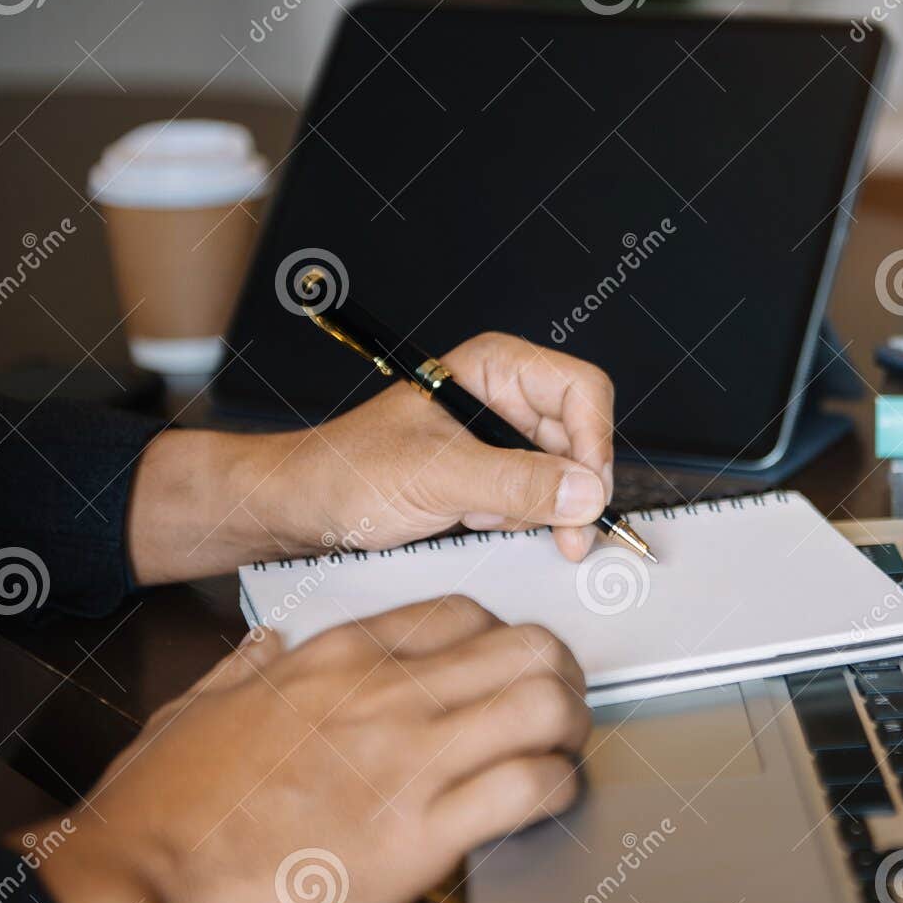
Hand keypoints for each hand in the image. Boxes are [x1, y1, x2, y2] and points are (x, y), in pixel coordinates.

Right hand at [32, 598, 589, 902]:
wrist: (139, 882)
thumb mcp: (199, 707)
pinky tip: (547, 800)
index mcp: (337, 660)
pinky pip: (529, 788)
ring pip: (543, 703)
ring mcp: (410, 759)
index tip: (504, 663)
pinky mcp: (422, 833)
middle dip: (558, 673)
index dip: (501, 635)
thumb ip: (248, 668)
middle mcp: (386, 695)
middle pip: (524, 646)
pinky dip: (556, 790)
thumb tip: (269, 646)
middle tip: (557, 703)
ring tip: (562, 747)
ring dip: (570, 725)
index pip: (461, 612)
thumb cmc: (160, 806)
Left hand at [300, 333, 616, 561]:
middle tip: (565, 536)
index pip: (581, 391)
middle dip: (569, 489)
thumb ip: (516, 483)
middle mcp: (509, 395)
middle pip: (582, 436)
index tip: (588, 495)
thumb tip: (585, 494)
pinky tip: (474, 518)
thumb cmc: (351, 470)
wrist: (309, 505)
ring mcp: (506, 436)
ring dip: (538, 508)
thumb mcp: (437, 477)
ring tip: (480, 514)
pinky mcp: (500, 472)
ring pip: (567, 474)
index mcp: (497, 366)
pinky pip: (542, 498)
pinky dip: (520, 519)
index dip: (594, 443)